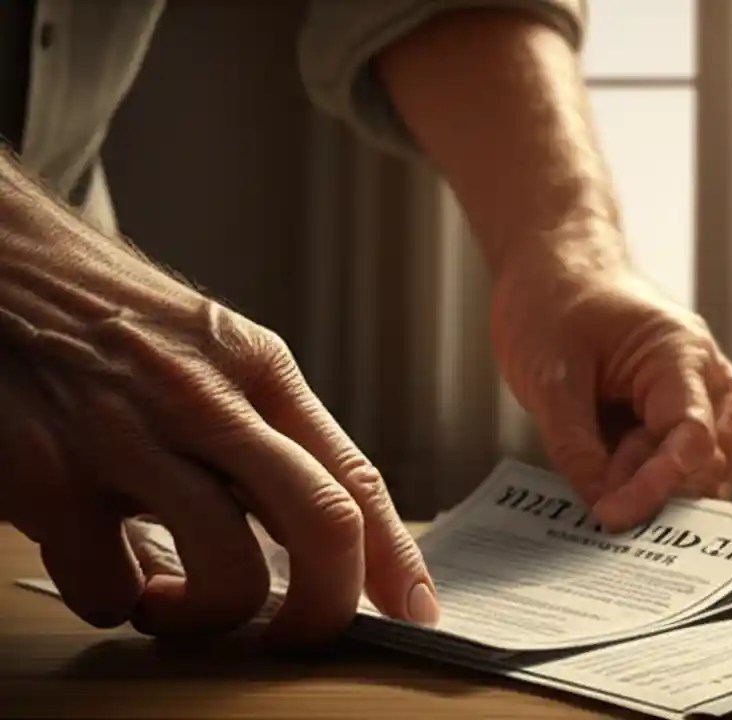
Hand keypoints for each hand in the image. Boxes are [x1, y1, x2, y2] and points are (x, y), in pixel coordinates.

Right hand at [0, 160, 435, 644]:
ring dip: (211, 617)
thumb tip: (324, 528)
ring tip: (177, 603)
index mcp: (259, 371)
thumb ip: (265, 428)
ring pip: (230, 572)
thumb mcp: (211, 351)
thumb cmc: (111, 320)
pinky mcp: (48, 477)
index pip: (354, 477)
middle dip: (330, 605)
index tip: (416, 611)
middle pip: (321, 523)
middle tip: (301, 637)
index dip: (395, 558)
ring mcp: (129, 438)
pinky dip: (116, 601)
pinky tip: (102, 567)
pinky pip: (110, 588)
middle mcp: (208, 402)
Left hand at [490, 229, 731, 531]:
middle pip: (706, 459)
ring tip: (607, 479)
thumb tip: (600, 503)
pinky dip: (661, 479)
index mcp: (679, 355)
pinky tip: (618, 482)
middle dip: (652, 485)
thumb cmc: (554, 301)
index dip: (656, 484)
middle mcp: (705, 376)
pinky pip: (689, 457)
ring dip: (664, 486)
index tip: (611, 514)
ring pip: (710, 465)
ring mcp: (698, 393)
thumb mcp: (548, 375)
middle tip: (594, 491)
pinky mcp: (678, 409)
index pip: (690, 438)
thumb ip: (574, 444)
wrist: (555, 263)